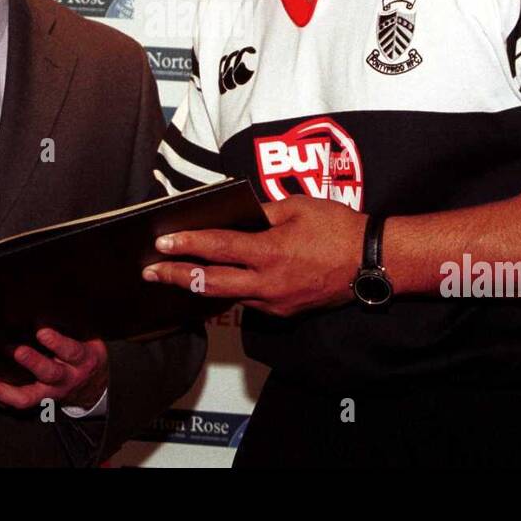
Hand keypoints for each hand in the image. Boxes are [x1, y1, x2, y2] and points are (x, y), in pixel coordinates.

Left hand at [0, 328, 108, 411]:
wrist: (91, 385)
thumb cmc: (84, 351)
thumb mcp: (88, 334)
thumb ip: (70, 321)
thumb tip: (47, 297)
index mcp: (81, 359)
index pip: (72, 351)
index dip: (58, 342)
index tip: (42, 330)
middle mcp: (65, 378)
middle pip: (49, 373)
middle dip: (33, 362)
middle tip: (17, 351)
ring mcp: (48, 393)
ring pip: (24, 396)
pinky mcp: (34, 401)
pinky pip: (12, 402)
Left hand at [141, 195, 365, 316]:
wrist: (371, 262)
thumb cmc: (337, 228)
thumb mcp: (296, 207)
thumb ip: (261, 213)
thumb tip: (234, 214)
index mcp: (270, 252)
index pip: (217, 248)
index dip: (186, 244)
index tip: (162, 242)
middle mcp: (267, 283)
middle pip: (209, 283)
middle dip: (175, 277)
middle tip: (149, 273)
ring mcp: (274, 303)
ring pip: (226, 297)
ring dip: (198, 287)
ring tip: (173, 277)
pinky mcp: (283, 313)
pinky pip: (247, 303)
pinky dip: (227, 293)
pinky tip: (213, 284)